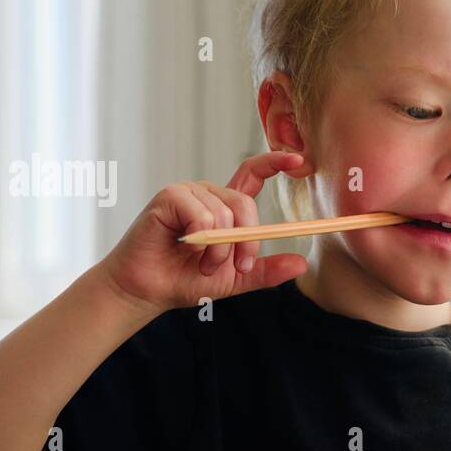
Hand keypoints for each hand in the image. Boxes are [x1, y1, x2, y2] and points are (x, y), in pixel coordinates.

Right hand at [97, 151, 309, 314]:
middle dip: (247, 242)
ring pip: (224, 214)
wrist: (149, 291)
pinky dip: (201, 239)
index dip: (275, 162)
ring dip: (219, 250)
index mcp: (225, 207)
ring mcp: (188, 193)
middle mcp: (208, 195)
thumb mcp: (236, 279)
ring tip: (202, 265)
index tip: (298, 159)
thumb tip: (302, 264)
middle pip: (245, 204)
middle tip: (237, 267)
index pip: (253, 173)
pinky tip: (187, 249)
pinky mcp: (169, 196)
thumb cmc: (185, 280)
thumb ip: (265, 270)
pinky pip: (202, 215)